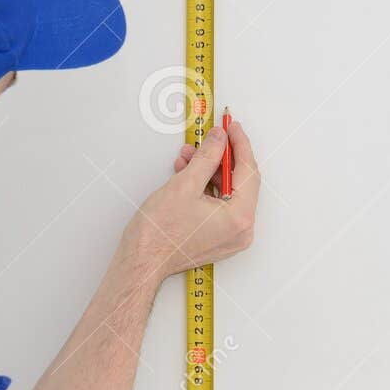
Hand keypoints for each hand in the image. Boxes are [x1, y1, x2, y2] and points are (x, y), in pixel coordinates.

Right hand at [125, 117, 258, 282]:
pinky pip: (219, 205)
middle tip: (212, 137)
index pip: (248, 171)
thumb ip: (207, 157)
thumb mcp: (184, 185)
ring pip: (227, 192)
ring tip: (189, 157)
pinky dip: (205, 188)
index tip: (232, 127)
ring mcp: (230, 236)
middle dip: (221, 157)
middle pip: (240, 182)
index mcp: (239, 218)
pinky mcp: (218, 238)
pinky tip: (188, 174)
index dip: (239, 145)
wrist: (141, 261)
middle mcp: (240, 230)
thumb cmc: (159, 235)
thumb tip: (219, 139)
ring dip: (209, 171)